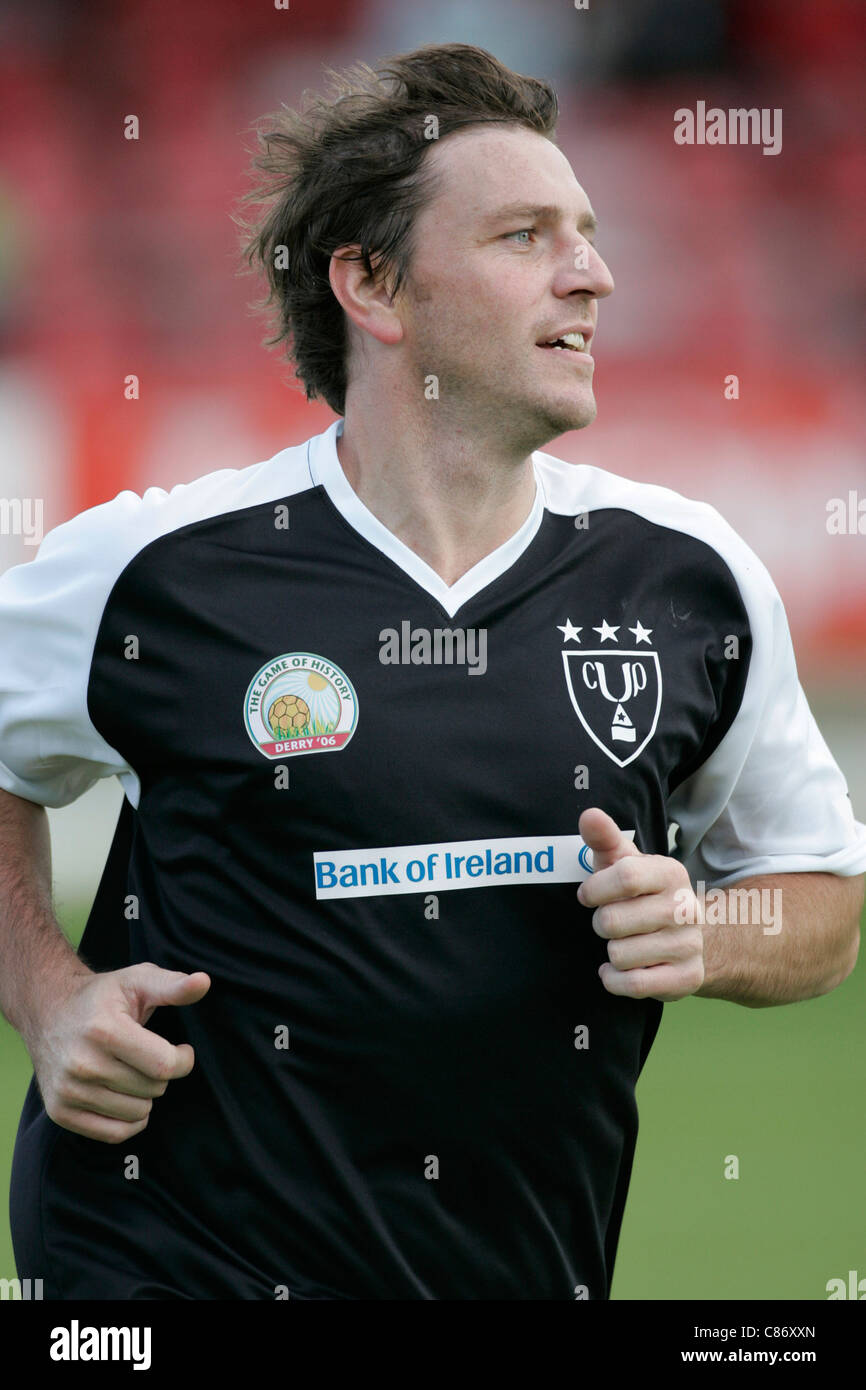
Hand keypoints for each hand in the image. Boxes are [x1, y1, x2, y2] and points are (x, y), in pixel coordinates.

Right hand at [25, 963, 210, 1143]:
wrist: (48, 1010)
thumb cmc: (101, 996)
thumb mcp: (137, 980)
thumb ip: (173, 985)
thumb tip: (203, 982)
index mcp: (104, 1031)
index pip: (164, 1066)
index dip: (183, 1060)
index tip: (180, 1050)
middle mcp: (82, 1064)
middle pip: (153, 1090)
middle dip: (160, 1074)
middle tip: (146, 1055)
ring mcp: (68, 1091)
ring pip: (138, 1114)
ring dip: (144, 1096)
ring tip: (131, 1070)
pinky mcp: (60, 1112)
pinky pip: (115, 1133)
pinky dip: (130, 1120)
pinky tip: (125, 1095)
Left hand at [577, 808, 703, 1000]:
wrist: (691, 938)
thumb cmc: (643, 895)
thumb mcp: (626, 864)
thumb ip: (605, 839)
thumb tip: (588, 815)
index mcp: (671, 873)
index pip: (624, 876)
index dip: (595, 889)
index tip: (588, 895)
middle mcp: (685, 908)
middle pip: (613, 921)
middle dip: (601, 923)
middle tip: (612, 922)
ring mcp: (689, 945)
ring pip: (619, 955)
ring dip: (611, 952)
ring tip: (625, 943)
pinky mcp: (687, 978)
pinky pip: (633, 985)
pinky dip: (615, 979)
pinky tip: (620, 968)